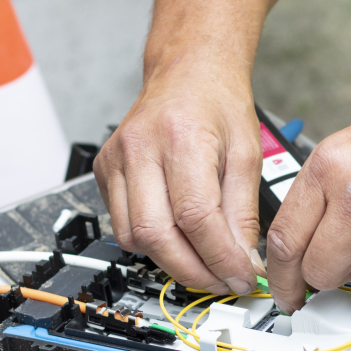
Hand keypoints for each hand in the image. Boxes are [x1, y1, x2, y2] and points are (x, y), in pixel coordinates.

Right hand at [94, 62, 265, 295]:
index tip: (240, 276)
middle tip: (221, 280)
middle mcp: (139, 147)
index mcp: (180, 136)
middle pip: (156, 234)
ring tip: (202, 261)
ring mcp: (115, 159)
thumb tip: (242, 262)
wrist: (187, 70)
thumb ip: (243, 212)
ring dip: (170, 261)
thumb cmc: (217, 102)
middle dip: (192, 271)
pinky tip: (177, 237)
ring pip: (133, 238)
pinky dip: (150, 242)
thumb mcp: (247, 153)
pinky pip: (122, 225)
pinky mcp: (103, 170)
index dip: (219, 258)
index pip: (195, 217)